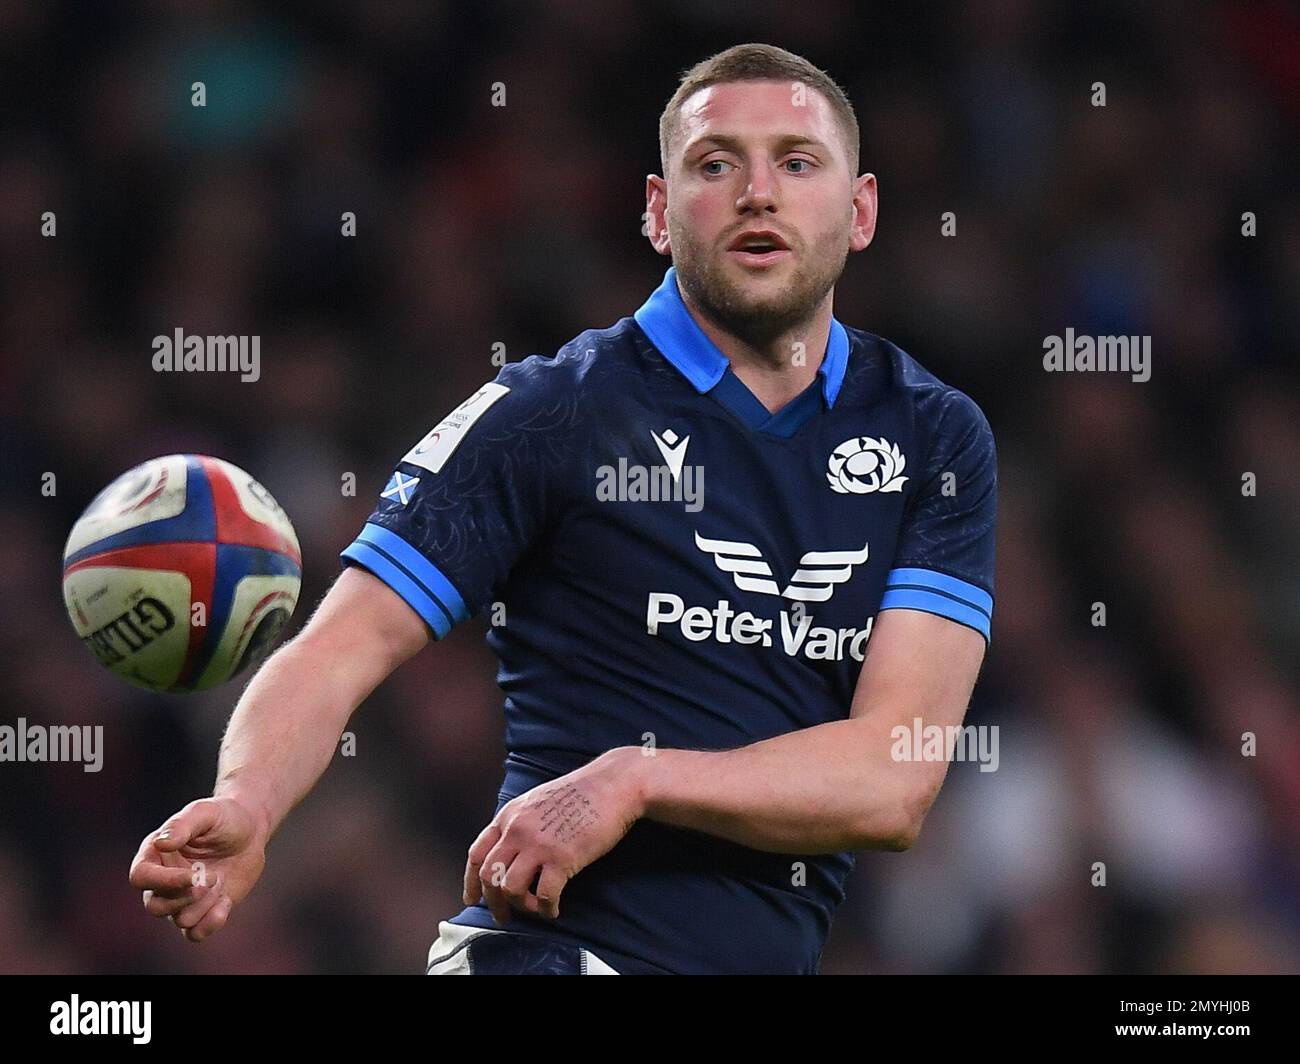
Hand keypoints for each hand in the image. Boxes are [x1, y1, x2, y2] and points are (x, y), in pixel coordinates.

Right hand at [128, 796, 267, 942]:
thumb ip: (182, 826)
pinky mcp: (202, 911)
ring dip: (205, 904)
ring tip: (220, 879)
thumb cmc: (223, 817)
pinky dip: (211, 923)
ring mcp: (181, 899)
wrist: (250, 831)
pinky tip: (226, 902)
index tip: (193, 876)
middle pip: (155, 906)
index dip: (164, 881)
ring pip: (180, 920)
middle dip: (184, 898)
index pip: (141, 877)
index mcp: (154, 855)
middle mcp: (162, 882)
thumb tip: (161, 843)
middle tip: (213, 878)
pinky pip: (195, 933)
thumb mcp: (205, 813)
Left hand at [462, 748, 645, 923]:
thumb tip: (510, 853)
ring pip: (510, 888)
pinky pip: (544, 895)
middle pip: (489, 875)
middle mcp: (517, 830)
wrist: (613, 785)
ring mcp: (538, 844)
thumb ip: (520, 823)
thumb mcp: (537, 801)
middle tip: (504, 917)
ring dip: (521, 906)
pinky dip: (546, 909)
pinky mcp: (562, 858)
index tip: (472, 899)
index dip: (471, 882)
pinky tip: (554, 911)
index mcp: (509, 815)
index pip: (476, 854)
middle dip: (493, 902)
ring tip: (536, 909)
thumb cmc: (581, 793)